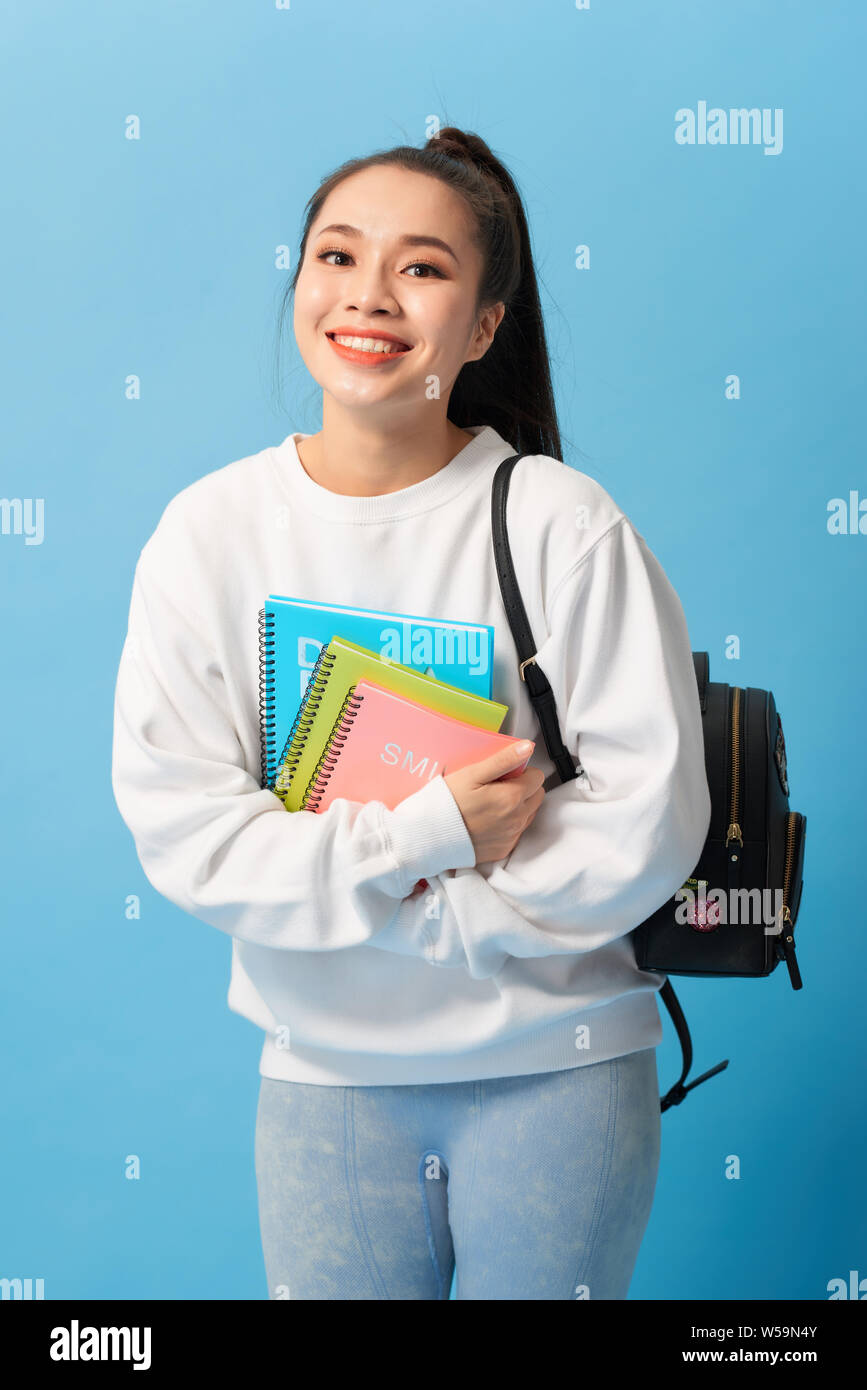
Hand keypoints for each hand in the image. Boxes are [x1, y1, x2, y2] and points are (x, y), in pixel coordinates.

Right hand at [444, 741, 545, 866]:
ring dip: (518, 806)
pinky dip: (508, 825)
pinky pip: (516, 832)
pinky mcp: (503, 850)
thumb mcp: (473, 774)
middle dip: (524, 788)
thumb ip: (504, 760)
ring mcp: (511, 836)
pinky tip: (488, 820)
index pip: (537, 777)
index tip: (504, 774)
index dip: (521, 772)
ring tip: (491, 804)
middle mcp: (517, 819)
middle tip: (498, 787)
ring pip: (529, 814)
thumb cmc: (448, 801)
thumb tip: (527, 747)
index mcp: (512, 797)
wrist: (429, 835)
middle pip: (537, 796)